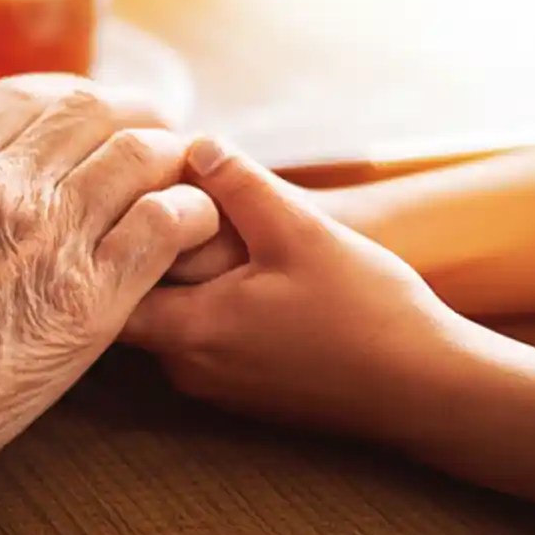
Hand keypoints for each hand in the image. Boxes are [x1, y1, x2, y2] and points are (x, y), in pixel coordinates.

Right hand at [0, 75, 219, 481]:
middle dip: (131, 114)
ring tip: (183, 178)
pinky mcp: (89, 299)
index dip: (69, 97)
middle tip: (154, 135)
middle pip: (93, 111)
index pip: (27, 97)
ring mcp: (49, 235)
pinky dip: (189, 215)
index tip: (89, 116)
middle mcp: (2, 185)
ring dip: (169, 159)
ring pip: (139, 156)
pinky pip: (164, 225)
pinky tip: (193, 226)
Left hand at [121, 138, 470, 441]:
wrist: (427, 389)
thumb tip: (195, 144)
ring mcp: (216, 385)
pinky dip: (215, 299)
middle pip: (137, 299)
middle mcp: (188, 369)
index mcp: (188, 334)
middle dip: (154, 249)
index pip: (107, 286)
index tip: (136, 197)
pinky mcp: (245, 390)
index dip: (115, 237)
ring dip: (188, 274)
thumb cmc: (366, 313)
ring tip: (221, 229)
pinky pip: (206, 336)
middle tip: (181, 201)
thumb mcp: (301, 232)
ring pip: (175, 317)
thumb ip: (241, 186)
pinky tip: (252, 269)